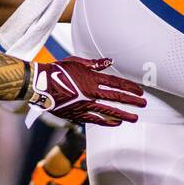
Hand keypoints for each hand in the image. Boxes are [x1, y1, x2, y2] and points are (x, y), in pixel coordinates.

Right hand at [28, 57, 145, 125]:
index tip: (139, 91)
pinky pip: (96, 119)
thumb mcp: (77, 62)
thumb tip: (108, 61)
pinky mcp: (77, 114)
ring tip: (134, 118)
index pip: (116, 84)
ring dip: (123, 114)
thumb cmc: (57, 70)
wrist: (40, 84)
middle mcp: (91, 93)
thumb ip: (95, 64)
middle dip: (132, 101)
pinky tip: (116, 122)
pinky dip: (107, 121)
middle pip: (116, 98)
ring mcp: (85, 105)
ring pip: (109, 111)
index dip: (129, 88)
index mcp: (92, 78)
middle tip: (143, 104)